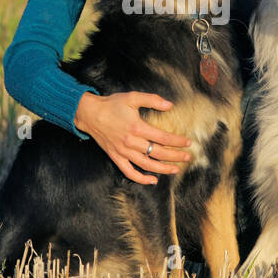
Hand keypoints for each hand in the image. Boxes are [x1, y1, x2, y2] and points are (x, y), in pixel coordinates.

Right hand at [74, 91, 192, 184]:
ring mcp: (123, 152)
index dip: (177, 141)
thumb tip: (170, 105)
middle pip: (158, 153)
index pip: (163, 137)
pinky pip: (129, 172)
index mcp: (137, 127)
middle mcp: (131, 142)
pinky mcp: (116, 157)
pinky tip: (153, 180)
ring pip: (146, 165)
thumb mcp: (132, 97)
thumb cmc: (112, 104)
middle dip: (175, 156)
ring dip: (163, 169)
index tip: (188, 143)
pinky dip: (141, 179)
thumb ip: (152, 100)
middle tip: (187, 157)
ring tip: (176, 169)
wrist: (90, 114)